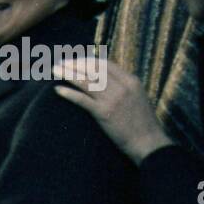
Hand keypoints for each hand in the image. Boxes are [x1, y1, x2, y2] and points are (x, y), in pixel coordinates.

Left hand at [54, 59, 172, 163]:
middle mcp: (122, 87)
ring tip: (55, 71)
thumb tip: (106, 80)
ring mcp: (113, 99)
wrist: (148, 142)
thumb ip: (123, 87)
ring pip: (86, 81)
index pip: (105, 64)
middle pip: (93, 69)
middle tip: (61, 64)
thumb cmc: (142, 123)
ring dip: (68, 74)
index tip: (75, 61)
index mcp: (131, 81)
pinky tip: (58, 90)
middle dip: (75, 64)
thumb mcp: (137, 97)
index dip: (87, 61)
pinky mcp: (104, 113)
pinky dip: (69, 93)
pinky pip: (82, 100)